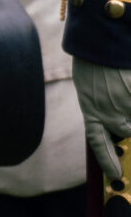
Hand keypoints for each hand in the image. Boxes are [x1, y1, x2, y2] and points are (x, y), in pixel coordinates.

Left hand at [82, 58, 130, 188]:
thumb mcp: (88, 86)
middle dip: (128, 132)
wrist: (99, 41)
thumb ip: (99, 107)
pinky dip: (129, 97)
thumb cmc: (91, 60)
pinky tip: (126, 88)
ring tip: (121, 93)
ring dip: (129, 112)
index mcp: (91, 111)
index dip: (107, 161)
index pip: (99, 143)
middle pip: (126, 134)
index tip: (115, 174)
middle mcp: (109, 113)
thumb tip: (116, 125)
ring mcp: (125, 107)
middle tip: (123, 113)